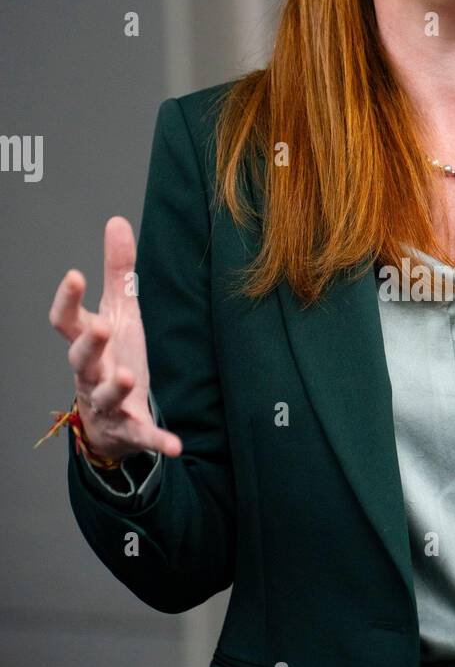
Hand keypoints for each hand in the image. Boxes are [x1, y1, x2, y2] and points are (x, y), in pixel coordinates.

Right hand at [48, 216, 182, 461]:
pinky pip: (144, 435)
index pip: (67, 322)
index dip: (67, 300)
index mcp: (87, 343)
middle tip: (102, 326)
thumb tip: (117, 221)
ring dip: (117, 386)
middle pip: (81, 358)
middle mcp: (90, 373)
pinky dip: (157, 440)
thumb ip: (117, 272)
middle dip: (90, 343)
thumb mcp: (118, 313)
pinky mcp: (131, 428)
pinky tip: (175, 445)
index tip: (74, 275)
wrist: (111, 422)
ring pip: (107, 395)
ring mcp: (109, 403)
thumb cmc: (113, 357)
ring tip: (130, 377)